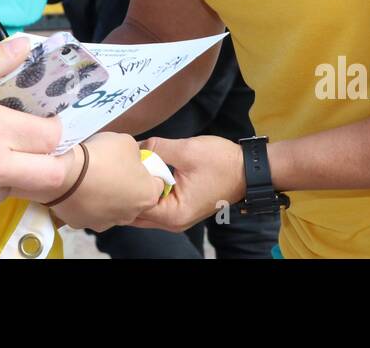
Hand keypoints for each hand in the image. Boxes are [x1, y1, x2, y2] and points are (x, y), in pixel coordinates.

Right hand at [48, 132, 165, 231]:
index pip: (157, 182)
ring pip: (111, 207)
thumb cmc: (102, 156)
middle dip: (126, 184)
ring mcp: (107, 222)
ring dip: (106, 195)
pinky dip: (86, 201)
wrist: (64, 173)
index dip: (147, 170)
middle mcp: (131, 214)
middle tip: (111, 168)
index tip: (134, 161)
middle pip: (134, 197)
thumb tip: (131, 159)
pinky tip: (78, 187)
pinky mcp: (84, 224)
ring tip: (91, 176)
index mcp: (148, 195)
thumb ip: (135, 153)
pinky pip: (89, 210)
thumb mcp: (127, 142)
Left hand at [130, 135, 246, 232]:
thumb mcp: (186, 150)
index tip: (121, 166)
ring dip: (139, 191)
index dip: (126, 185)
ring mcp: (178, 217)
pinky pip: (157, 204)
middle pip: (138, 211)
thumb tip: (135, 147)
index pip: (136, 206)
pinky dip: (150, 191)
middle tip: (122, 168)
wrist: (248, 169)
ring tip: (133, 168)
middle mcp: (174, 222)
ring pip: (147, 208)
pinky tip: (146, 173)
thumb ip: (156, 149)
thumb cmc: (221, 163)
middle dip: (129, 191)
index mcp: (173, 214)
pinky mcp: (181, 209)